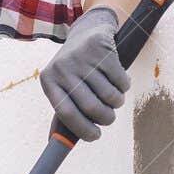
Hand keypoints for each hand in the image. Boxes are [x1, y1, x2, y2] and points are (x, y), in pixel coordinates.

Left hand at [40, 5, 129, 141]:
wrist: (88, 31)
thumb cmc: (75, 69)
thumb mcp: (63, 86)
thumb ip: (62, 112)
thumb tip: (55, 142)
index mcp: (49, 81)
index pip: (67, 113)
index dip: (83, 130)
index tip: (96, 137)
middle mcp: (63, 68)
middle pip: (91, 107)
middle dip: (106, 119)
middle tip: (109, 118)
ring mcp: (82, 57)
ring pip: (110, 96)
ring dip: (117, 103)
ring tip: (114, 97)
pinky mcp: (101, 48)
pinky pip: (122, 81)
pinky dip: (124, 87)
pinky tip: (119, 80)